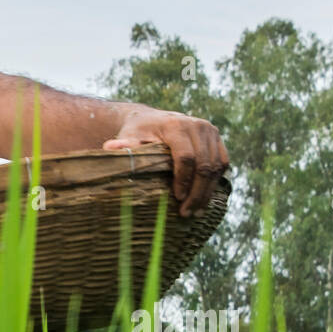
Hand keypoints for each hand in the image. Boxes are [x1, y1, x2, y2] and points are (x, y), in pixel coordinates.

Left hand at [103, 108, 229, 216]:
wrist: (152, 119)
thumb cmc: (138, 131)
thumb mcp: (129, 136)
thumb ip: (125, 145)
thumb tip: (110, 148)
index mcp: (176, 125)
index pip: (186, 157)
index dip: (184, 180)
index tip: (177, 198)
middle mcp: (197, 125)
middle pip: (204, 165)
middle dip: (197, 192)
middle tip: (187, 213)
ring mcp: (210, 131)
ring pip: (216, 166)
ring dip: (207, 191)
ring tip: (197, 211)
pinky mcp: (217, 138)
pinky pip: (222, 163)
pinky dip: (215, 182)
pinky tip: (204, 198)